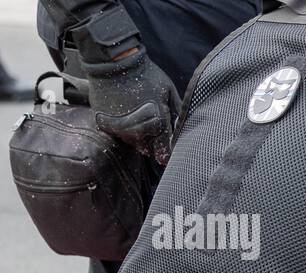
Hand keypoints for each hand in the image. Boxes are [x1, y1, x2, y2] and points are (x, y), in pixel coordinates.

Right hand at [71, 10, 180, 164]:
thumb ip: (176, 111)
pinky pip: (118, 134)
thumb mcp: (168, 90)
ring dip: (138, 139)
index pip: (163, 145)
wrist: (114, 62)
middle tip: (154, 140)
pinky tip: (128, 121)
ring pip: (132, 142)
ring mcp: (120, 127)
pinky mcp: (106, 123)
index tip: (167, 159)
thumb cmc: (146, 74)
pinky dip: (124, 131)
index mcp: (157, 120)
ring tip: (140, 127)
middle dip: (152, 144)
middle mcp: (138, 127)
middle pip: (147, 146)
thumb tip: (182, 126)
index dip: (166, 153)